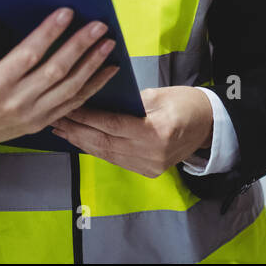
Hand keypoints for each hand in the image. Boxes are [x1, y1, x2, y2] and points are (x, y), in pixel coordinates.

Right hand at [0, 8, 119, 158]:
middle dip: (80, 46)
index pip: (29, 54)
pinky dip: (92, 88)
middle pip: (56, 70)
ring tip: (108, 45)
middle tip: (99, 26)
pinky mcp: (39, 123)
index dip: (49, 32)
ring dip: (92, 66)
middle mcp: (16, 101)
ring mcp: (31, 115)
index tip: (66, 13)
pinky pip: (71, 105)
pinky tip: (106, 72)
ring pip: (69, 89)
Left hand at [50, 87, 213, 178]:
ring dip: (82, 142)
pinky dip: (97, 150)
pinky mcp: (148, 171)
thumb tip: (98, 100)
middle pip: (105, 142)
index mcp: (158, 130)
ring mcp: (150, 165)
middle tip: (56, 119)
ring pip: (107, 154)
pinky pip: (116, 159)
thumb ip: (130, 101)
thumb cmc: (186, 103)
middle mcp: (153, 153)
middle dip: (77, 131)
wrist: (210, 125)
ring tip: (62, 130)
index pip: (113, 124)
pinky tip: (81, 141)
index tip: (68, 106)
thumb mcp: (160, 94)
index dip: (88, 116)